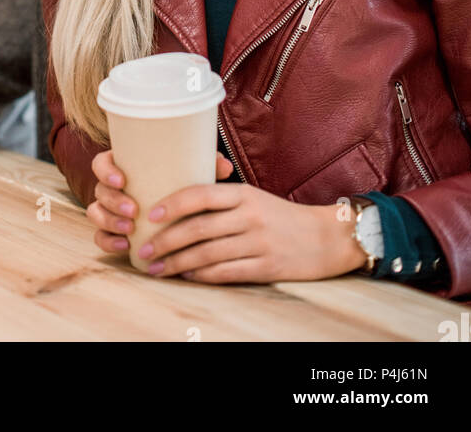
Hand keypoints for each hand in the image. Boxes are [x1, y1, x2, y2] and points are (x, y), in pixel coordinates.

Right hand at [89, 149, 233, 254]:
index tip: (122, 180)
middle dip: (113, 201)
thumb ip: (206, 164)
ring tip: (130, 229)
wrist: (183, 214)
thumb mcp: (192, 172)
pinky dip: (109, 242)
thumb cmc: (183, 183)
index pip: (101, 163)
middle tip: (133, 210)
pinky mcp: (114, 233)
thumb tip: (226, 167)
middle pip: (99, 190)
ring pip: (96, 214)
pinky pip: (101, 238)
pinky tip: (124, 246)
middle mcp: (114, 188)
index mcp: (125, 166)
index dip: (106, 171)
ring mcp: (111, 211)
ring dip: (109, 221)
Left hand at [110, 172, 366, 282]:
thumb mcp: (254, 198)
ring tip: (157, 268)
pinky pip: (226, 273)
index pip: (199, 194)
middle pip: (198, 228)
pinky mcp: (267, 268)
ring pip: (207, 254)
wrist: (326, 238)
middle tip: (144, 250)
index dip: (171, 204)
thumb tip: (177, 206)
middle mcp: (249, 216)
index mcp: (243, 194)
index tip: (149, 215)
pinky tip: (187, 277)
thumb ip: (222, 199)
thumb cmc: (281, 216)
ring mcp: (258, 243)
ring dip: (178, 263)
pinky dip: (202, 276)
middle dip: (165, 241)